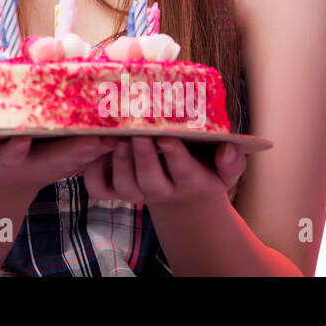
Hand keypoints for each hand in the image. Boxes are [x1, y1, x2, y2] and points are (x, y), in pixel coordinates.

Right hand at [0, 134, 118, 200]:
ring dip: (98, 147)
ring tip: (121, 133)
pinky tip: (123, 126)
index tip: (22, 141)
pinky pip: (86, 151)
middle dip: (75, 150)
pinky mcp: (64, 161)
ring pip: (78, 157)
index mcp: (2, 164)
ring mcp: (50, 166)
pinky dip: (103, 143)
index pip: (8, 156)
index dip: (15, 150)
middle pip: (55, 159)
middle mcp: (31, 166)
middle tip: (97, 139)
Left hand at [81, 136, 246, 207]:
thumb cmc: (207, 167)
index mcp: (191, 181)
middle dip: (143, 157)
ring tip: (117, 139)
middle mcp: (162, 189)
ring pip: (126, 186)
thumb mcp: (225, 167)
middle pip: (151, 181)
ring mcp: (138, 191)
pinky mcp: (117, 190)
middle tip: (137, 134)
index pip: (183, 170)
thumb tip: (229, 151)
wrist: (185, 191)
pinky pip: (100, 189)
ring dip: (120, 163)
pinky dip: (92, 171)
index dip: (174, 155)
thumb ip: (232, 161)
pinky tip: (94, 148)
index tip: (167, 136)